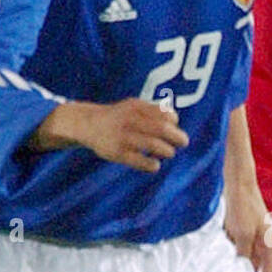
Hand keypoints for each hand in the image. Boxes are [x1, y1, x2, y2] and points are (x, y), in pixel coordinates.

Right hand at [33, 99, 188, 172]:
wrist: (88, 124)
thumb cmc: (119, 117)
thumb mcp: (133, 106)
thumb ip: (153, 112)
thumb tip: (176, 125)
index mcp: (136, 107)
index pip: (165, 113)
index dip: (174, 121)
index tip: (172, 126)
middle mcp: (130, 120)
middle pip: (162, 128)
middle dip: (178, 137)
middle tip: (183, 142)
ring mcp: (123, 137)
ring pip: (154, 145)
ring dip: (168, 151)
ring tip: (168, 152)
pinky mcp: (117, 153)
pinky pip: (141, 161)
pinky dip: (153, 165)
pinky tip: (155, 164)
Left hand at [225, 180, 271, 271]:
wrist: (238, 181)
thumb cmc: (244, 206)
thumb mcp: (242, 233)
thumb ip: (243, 253)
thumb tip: (240, 269)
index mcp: (269, 243)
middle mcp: (262, 240)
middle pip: (256, 265)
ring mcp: (251, 234)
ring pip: (244, 256)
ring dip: (236, 265)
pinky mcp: (240, 227)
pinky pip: (236, 245)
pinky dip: (229, 252)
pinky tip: (219, 257)